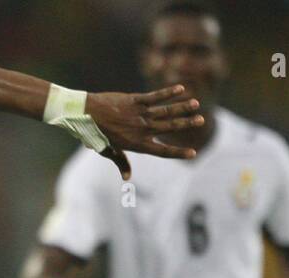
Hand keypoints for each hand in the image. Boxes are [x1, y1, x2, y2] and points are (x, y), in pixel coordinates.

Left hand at [85, 85, 201, 178]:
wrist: (86, 114)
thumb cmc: (96, 134)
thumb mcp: (108, 151)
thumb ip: (121, 162)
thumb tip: (127, 177)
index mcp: (137, 144)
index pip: (162, 151)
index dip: (178, 152)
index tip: (193, 153)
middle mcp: (141, 130)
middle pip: (169, 127)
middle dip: (186, 124)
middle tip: (201, 120)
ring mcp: (139, 114)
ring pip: (165, 111)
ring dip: (182, 107)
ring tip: (196, 104)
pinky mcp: (135, 101)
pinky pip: (155, 97)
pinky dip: (168, 92)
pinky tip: (181, 89)